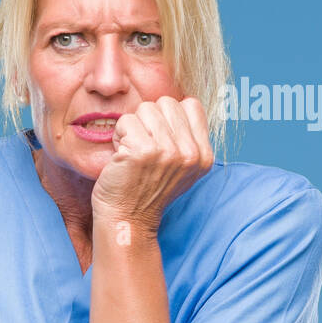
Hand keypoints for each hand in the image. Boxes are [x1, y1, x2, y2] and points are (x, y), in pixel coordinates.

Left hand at [90, 96, 213, 230]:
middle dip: (148, 120)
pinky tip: (121, 156)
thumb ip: (186, 138)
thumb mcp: (180, 168)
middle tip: (141, 146)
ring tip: (131, 151)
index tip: (158, 139)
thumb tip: (180, 104)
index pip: (191, 105)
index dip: (168, 116)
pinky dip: (118, 135)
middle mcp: (191, 153)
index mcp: (203, 155)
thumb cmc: (146, 190)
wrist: (127, 219)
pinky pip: (126, 120)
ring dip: (132, 128)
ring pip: (145, 109)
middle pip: (166, 102)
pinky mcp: (144, 151)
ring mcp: (168, 152)